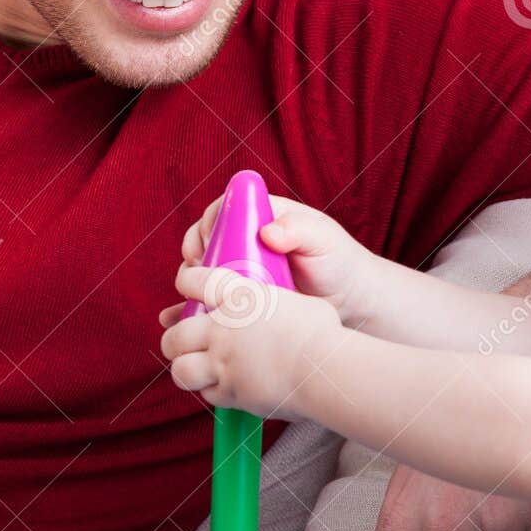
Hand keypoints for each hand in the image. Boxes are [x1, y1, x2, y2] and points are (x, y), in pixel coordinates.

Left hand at [163, 265, 345, 418]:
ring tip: (193, 370)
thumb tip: (279, 307)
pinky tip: (223, 387)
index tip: (186, 284)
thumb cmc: (320, 332)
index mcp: (241, 297)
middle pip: (176, 335)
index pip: (198, 281)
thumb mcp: (295, 301)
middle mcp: (223, 329)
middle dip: (173, 340)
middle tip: (180, 342)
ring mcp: (223, 362)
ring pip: (181, 370)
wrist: (322, 368)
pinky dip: (212, 391)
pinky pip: (208, 394)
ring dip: (185, 370)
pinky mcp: (231, 391)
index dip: (187, 281)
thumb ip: (274, 302)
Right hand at [175, 194, 381, 323]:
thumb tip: (267, 232)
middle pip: (205, 242)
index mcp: (261, 218)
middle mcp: (245, 243)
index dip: (207, 225)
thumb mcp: (323, 241)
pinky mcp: (241, 299)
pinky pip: (210, 300)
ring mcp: (241, 272)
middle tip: (196, 276)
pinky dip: (193, 307)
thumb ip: (299, 230)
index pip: (223, 211)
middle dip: (194, 257)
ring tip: (193, 299)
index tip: (205, 245)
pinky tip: (181, 319)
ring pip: (203, 273)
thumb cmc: (339, 263)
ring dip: (190, 284)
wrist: (350, 303)